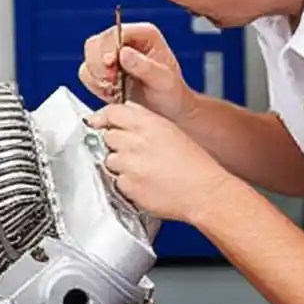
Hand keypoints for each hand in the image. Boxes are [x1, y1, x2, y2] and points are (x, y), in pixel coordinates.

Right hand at [78, 22, 194, 121]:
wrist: (167, 112)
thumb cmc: (171, 94)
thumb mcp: (164, 81)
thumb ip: (145, 67)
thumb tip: (124, 53)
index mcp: (144, 35)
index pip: (115, 32)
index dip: (108, 48)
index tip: (111, 64)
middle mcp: (126, 42)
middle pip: (96, 43)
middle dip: (100, 64)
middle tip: (112, 80)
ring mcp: (112, 56)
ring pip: (89, 59)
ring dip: (97, 77)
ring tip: (115, 88)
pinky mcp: (103, 72)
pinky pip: (86, 74)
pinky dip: (95, 85)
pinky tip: (111, 92)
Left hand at [87, 102, 235, 223]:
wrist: (204, 192)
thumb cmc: (194, 165)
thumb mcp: (171, 131)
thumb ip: (145, 119)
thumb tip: (125, 111)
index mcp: (149, 124)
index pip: (113, 112)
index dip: (104, 117)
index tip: (99, 122)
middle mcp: (136, 142)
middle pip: (107, 136)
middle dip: (115, 143)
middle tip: (132, 152)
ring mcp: (130, 165)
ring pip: (109, 159)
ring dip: (119, 164)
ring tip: (141, 169)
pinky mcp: (127, 185)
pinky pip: (115, 181)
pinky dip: (125, 182)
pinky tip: (143, 182)